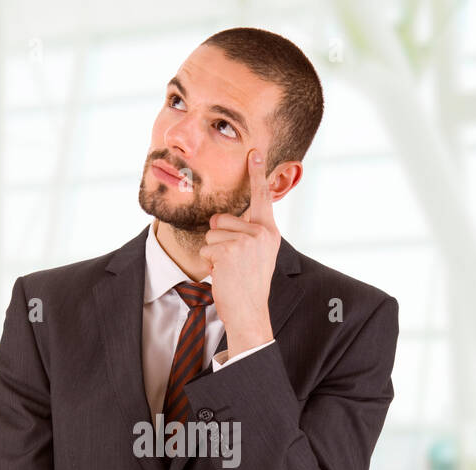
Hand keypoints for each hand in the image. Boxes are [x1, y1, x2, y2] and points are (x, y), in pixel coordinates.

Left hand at [199, 149, 280, 355]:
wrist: (249, 313)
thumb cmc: (248, 286)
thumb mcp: (255, 256)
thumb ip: (245, 234)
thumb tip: (216, 220)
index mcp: (269, 232)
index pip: (262, 197)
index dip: (257, 172)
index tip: (254, 150)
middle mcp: (261, 233)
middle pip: (221, 219)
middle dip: (219, 240)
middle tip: (233, 264)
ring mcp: (247, 241)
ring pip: (211, 234)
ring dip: (214, 254)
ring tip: (229, 270)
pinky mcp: (230, 250)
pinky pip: (206, 247)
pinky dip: (210, 263)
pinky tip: (224, 275)